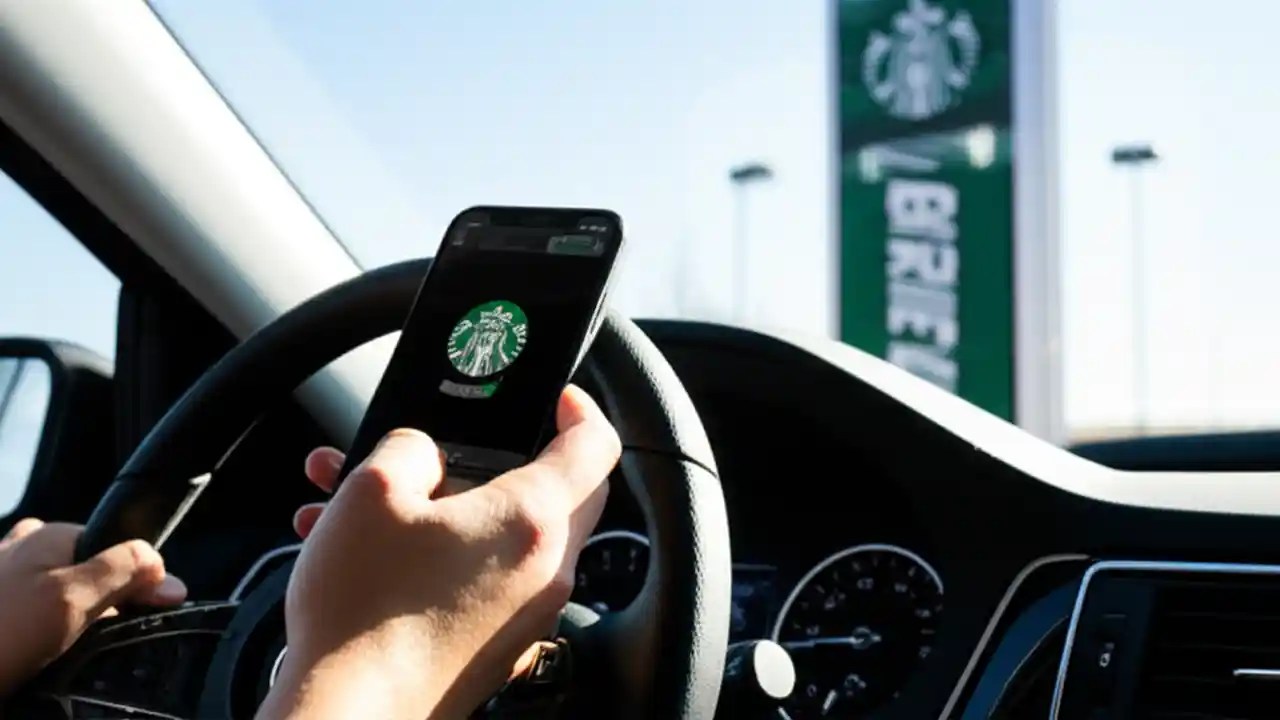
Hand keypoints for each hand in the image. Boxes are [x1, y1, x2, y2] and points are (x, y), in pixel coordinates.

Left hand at [0, 520, 186, 696]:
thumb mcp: (73, 601)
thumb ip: (124, 572)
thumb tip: (165, 568)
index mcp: (50, 535)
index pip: (120, 549)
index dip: (140, 584)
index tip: (147, 618)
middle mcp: (21, 545)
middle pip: (87, 569)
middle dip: (101, 602)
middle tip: (93, 641)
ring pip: (55, 592)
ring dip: (66, 620)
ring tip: (58, 651)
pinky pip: (26, 614)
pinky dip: (35, 633)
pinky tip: (30, 654)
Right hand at [259, 385, 619, 719]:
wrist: (351, 715)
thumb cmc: (364, 615)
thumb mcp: (372, 491)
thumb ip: (409, 447)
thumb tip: (421, 454)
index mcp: (531, 520)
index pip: (595, 445)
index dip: (580, 408)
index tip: (558, 398)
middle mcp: (545, 571)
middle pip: (560, 493)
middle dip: (507, 461)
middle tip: (457, 451)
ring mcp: (526, 616)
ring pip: (509, 538)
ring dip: (455, 509)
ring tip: (375, 506)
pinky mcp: (498, 648)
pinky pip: (488, 581)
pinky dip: (447, 557)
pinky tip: (379, 554)